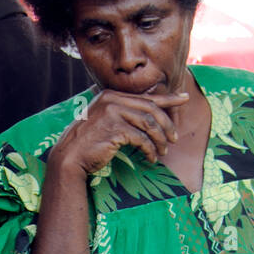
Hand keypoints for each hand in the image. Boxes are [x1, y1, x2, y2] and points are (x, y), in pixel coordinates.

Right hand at [49, 88, 188, 178]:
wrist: (69, 157)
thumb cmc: (87, 143)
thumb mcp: (104, 122)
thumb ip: (122, 114)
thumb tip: (147, 119)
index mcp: (112, 95)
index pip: (145, 96)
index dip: (168, 98)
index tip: (184, 99)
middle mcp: (113, 100)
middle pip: (151, 109)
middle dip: (167, 125)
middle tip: (173, 139)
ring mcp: (113, 113)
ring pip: (149, 123)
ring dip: (160, 140)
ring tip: (162, 151)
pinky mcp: (115, 129)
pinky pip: (141, 139)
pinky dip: (149, 150)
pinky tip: (150, 158)